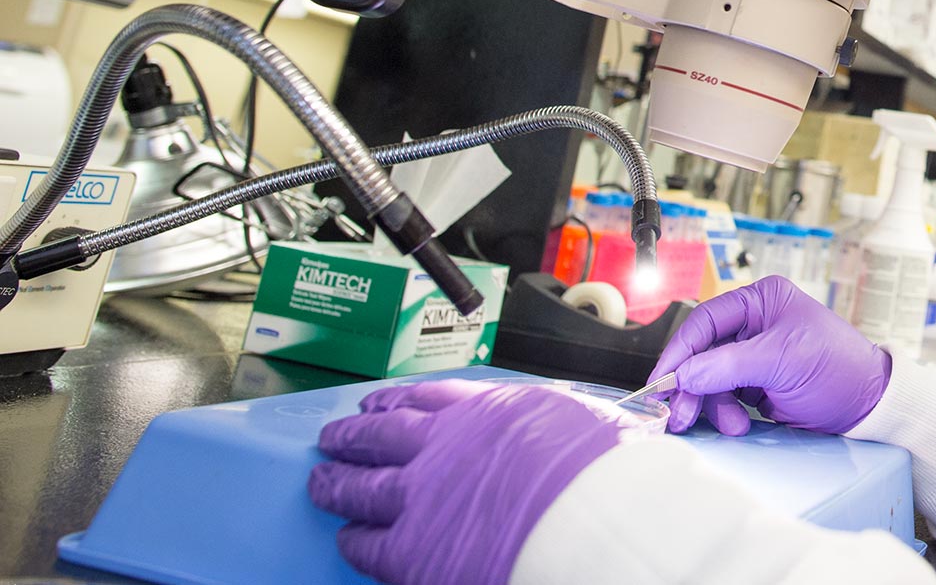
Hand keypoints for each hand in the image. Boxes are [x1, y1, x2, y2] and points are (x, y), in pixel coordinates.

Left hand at [310, 379, 619, 584]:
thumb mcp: (576, 420)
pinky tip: (347, 539)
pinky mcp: (411, 551)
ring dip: (337, 483)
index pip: (426, 399)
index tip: (376, 402)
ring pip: (361, 486)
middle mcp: (444, 447)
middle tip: (333, 438)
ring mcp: (421, 497)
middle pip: (381, 436)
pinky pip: (367, 544)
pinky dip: (353, 539)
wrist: (591, 522)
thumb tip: (540, 430)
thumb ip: (539, 423)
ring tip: (321, 482)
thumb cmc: (600, 474)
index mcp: (486, 411)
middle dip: (353, 436)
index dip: (394, 401)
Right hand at [651, 275, 891, 436]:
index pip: (706, 321)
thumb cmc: (839, 369)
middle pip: (702, 353)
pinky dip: (727, 414)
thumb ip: (728, 366)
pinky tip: (740, 424)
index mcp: (762, 301)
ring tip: (733, 425)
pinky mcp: (758, 384)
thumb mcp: (782, 360)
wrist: (868, 406)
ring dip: (714, 406)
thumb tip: (684, 374)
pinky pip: (725, 397)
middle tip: (681, 415)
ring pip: (710, 380)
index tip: (663, 380)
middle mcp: (755, 324)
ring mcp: (755, 356)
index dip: (680, 351)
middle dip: (692, 386)